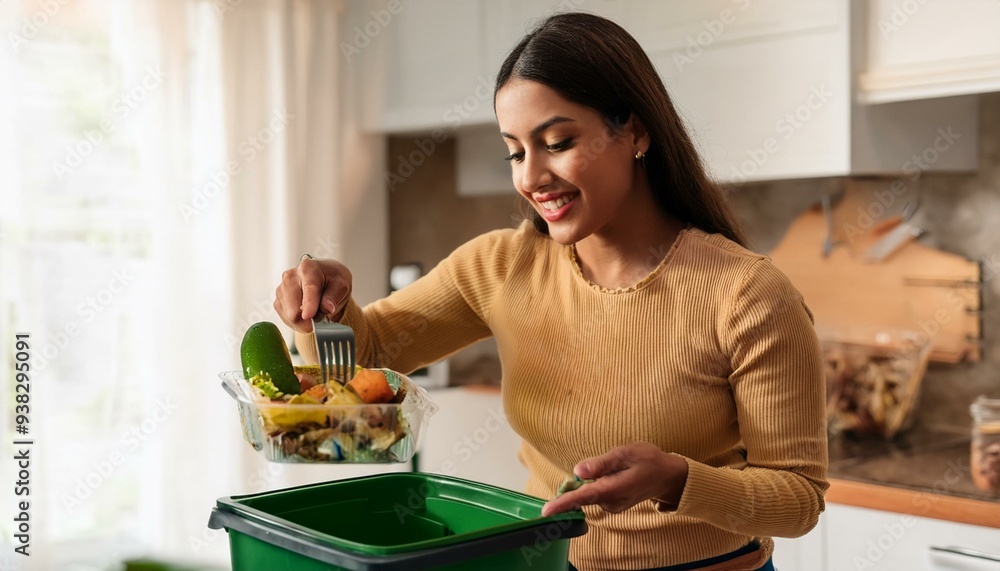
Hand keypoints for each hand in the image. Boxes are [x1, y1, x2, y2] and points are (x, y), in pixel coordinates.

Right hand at [273, 258, 352, 332]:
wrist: (325, 277)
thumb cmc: (333, 280)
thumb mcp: (342, 285)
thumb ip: (334, 297)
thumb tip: (327, 308)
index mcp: (308, 268)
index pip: (308, 289)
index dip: (308, 305)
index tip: (309, 316)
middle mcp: (290, 276)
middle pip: (293, 306)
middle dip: (307, 319)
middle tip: (320, 319)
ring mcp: (282, 288)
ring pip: (288, 315)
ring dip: (303, 321)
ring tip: (315, 314)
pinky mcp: (278, 299)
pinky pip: (284, 318)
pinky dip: (296, 322)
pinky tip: (306, 318)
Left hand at [541, 442, 687, 516]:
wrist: (668, 476)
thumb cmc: (648, 460)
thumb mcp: (626, 453)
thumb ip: (601, 463)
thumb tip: (578, 470)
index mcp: (614, 489)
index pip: (583, 497)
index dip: (563, 503)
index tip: (546, 511)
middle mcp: (612, 502)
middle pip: (583, 495)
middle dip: (577, 483)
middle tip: (598, 464)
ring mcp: (613, 505)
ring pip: (589, 493)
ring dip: (590, 481)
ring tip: (615, 466)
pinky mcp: (613, 504)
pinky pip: (596, 494)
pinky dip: (596, 484)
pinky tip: (613, 474)